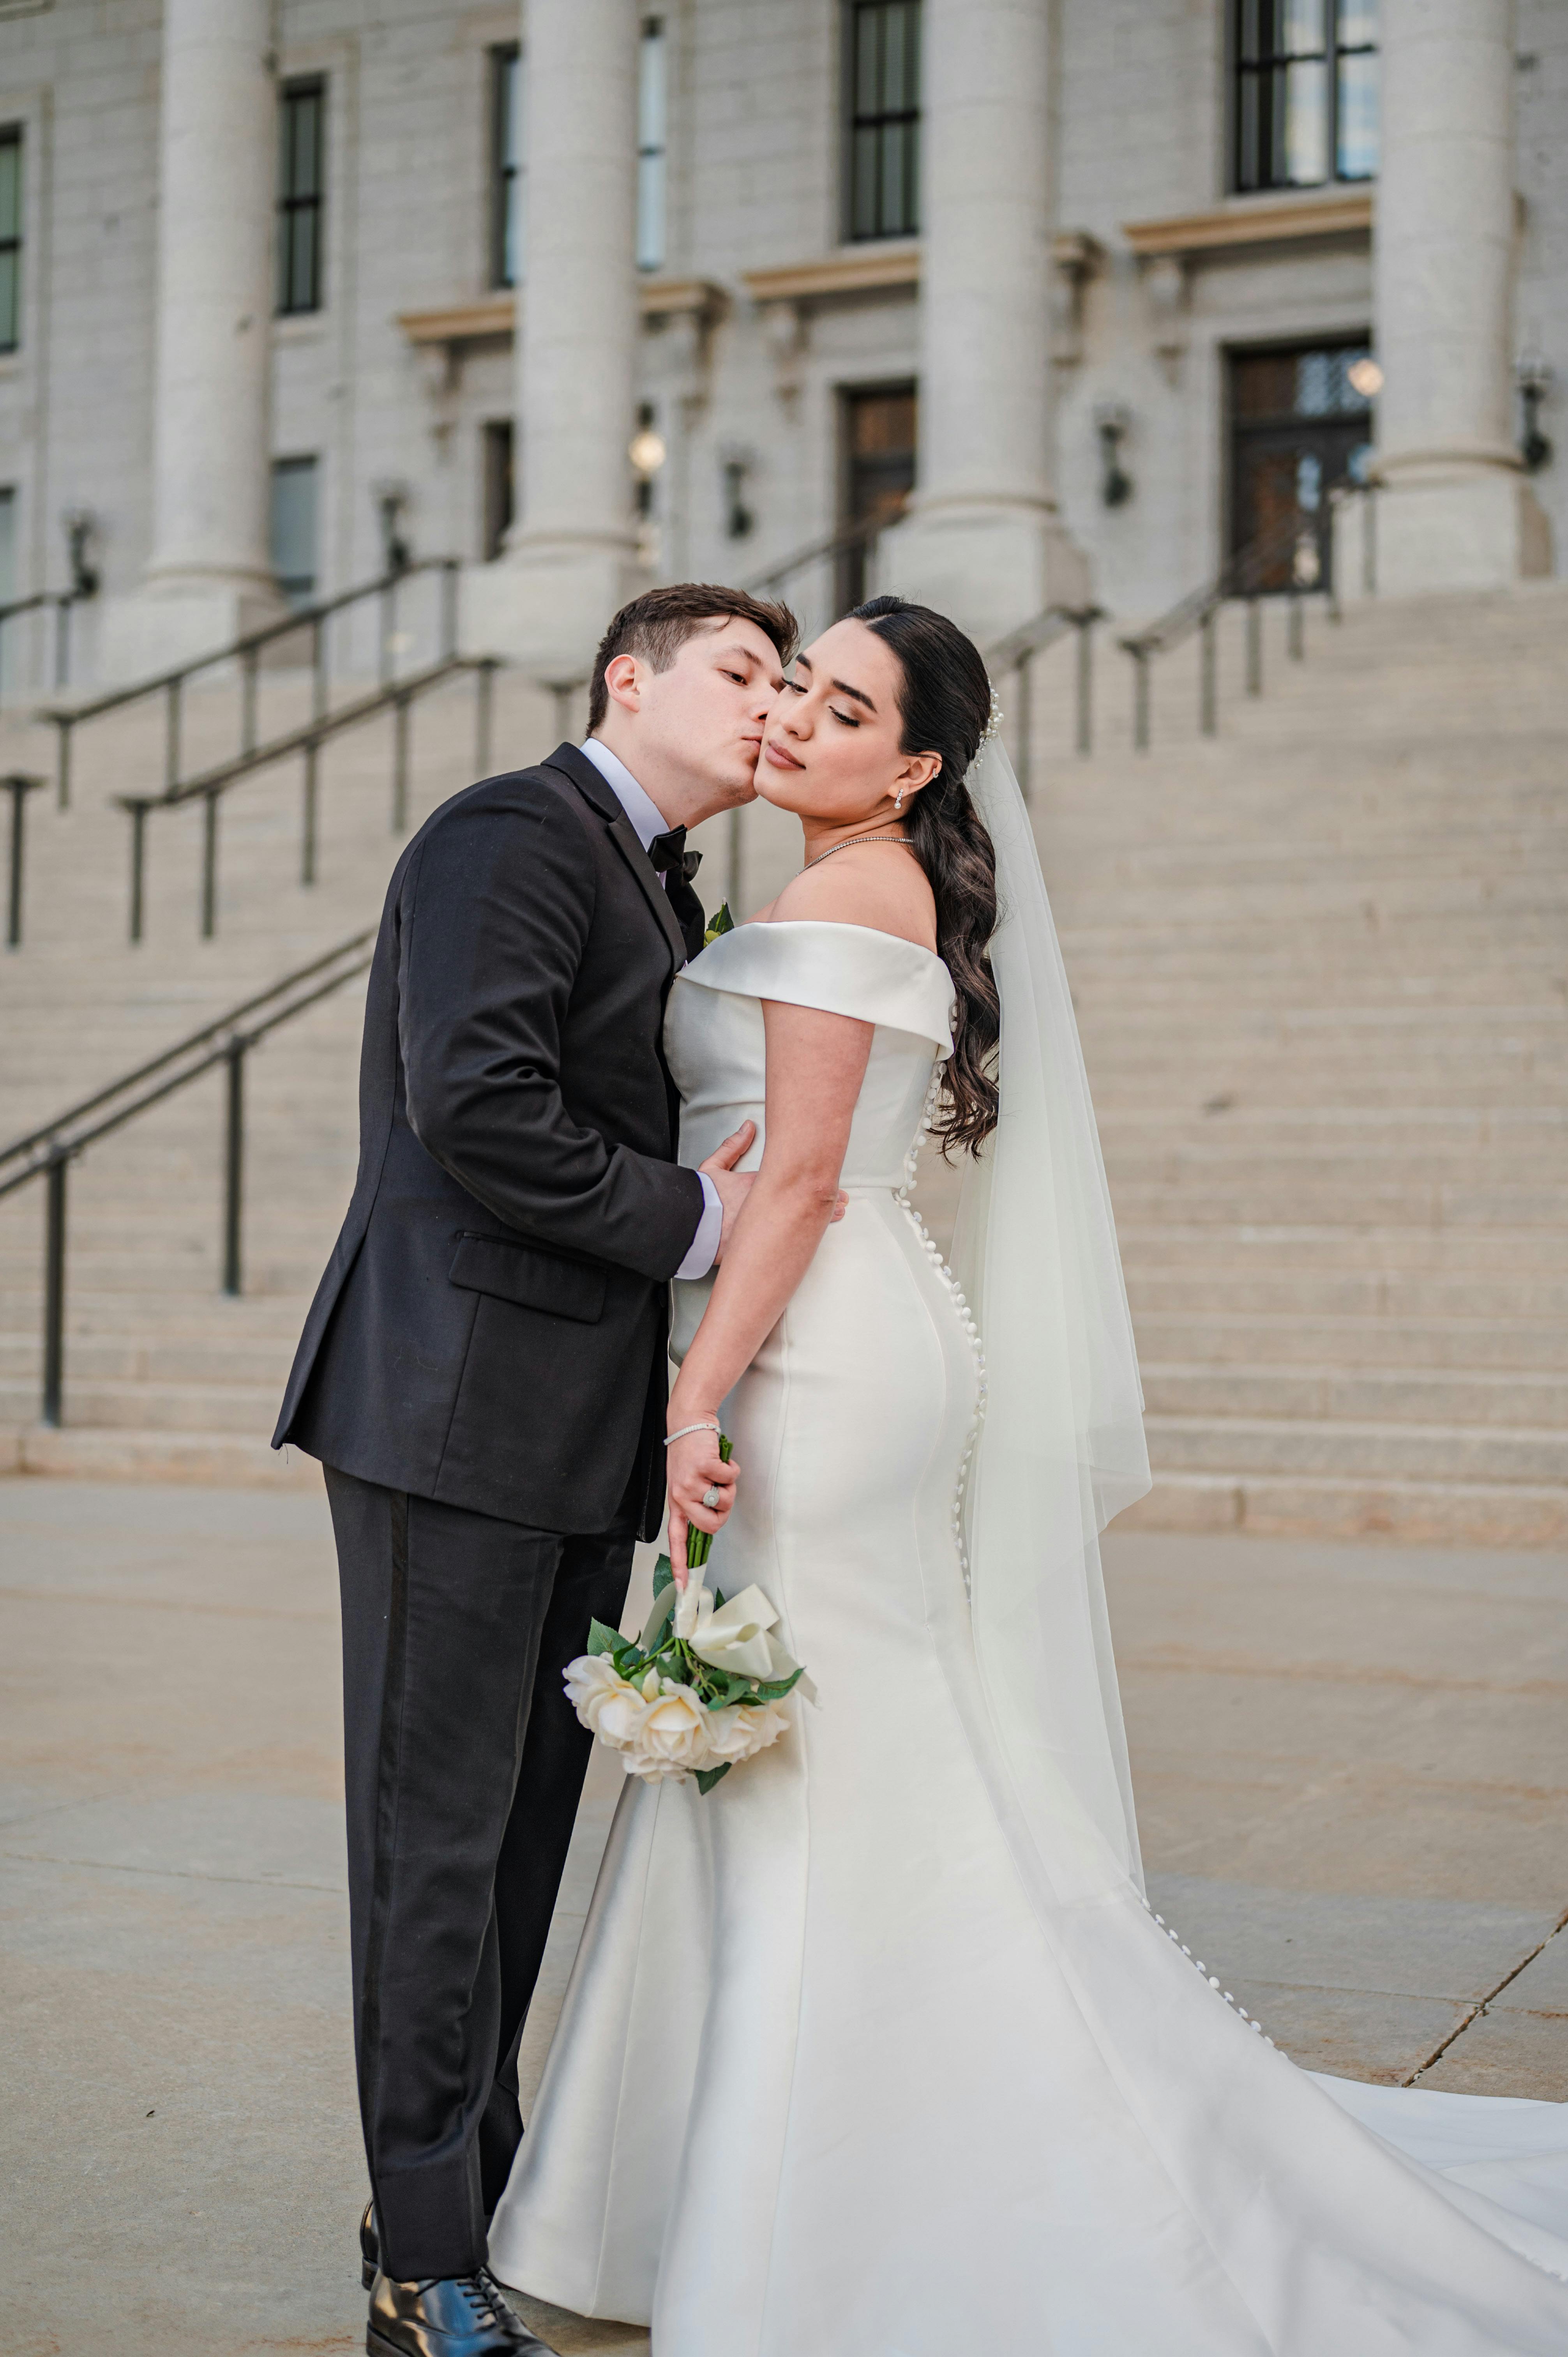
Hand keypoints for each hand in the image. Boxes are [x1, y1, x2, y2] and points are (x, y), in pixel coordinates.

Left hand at [666, 1422, 737, 1587]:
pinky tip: (721, 1460)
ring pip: (724, 1502)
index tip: (684, 1587)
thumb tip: (715, 1518)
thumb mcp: (685, 1481)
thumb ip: (697, 1502)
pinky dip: (732, 1469)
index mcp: (676, 1503)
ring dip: (730, 1487)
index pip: (677, 1540)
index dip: (681, 1564)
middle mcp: (680, 1496)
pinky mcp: (703, 1467)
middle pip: (710, 1525)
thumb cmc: (690, 1453)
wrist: (688, 1422)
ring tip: (719, 1472)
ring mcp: (691, 1482)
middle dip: (724, 1512)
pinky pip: (730, 1479)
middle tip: (722, 1495)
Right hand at [697, 1120, 848, 1265]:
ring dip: (821, 1216)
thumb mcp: (713, 1168)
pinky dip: (806, 1237)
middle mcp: (768, 1203)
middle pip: (804, 1198)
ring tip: (840, 1213)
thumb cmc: (702, 1201)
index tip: (826, 1176)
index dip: (812, 1175)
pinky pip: (791, 1241)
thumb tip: (749, 1126)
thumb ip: (732, 1146)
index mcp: (758, 1183)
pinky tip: (819, 1235)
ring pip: (803, 1219)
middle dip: (825, 1197)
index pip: (793, 1175)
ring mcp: (769, 1225)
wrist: (692, 1229)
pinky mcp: (764, 1245)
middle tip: (843, 1199)